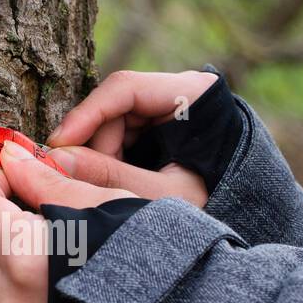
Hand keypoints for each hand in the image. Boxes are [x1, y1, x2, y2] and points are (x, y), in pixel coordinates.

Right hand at [45, 69, 217, 206]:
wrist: (245, 214)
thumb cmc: (216, 203)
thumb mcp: (163, 194)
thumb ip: (112, 177)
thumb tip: (57, 160)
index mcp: (193, 93)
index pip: (126, 87)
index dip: (86, 114)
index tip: (59, 144)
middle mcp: (177, 93)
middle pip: (114, 109)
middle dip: (94, 147)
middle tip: (80, 180)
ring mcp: (165, 111)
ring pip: (111, 126)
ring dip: (101, 158)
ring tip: (109, 190)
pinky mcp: (156, 130)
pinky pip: (119, 139)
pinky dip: (110, 162)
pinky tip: (115, 184)